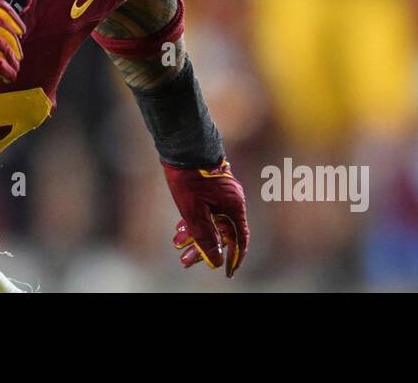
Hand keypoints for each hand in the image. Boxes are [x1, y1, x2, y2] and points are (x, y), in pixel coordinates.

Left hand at [162, 157, 249, 276]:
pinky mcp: (209, 189)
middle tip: (186, 261)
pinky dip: (193, 222)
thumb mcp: (194, 212)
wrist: (183, 146)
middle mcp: (231, 201)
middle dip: (203, 248)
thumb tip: (215, 260)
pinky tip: (180, 229)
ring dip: (194, 235)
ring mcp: (220, 194)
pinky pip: (205, 211)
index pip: (239, 239)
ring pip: (210, 222)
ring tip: (178, 245)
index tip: (226, 271)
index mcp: (233, 206)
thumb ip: (206, 236)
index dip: (234, 257)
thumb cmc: (190, 177)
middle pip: (221, 232)